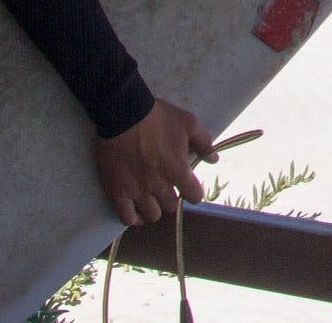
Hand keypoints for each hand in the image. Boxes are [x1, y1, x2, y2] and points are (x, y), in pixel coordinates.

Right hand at [93, 98, 214, 226]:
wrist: (123, 113)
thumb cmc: (158, 117)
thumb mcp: (188, 123)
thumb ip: (204, 142)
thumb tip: (214, 160)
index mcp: (178, 171)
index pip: (194, 196)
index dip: (193, 192)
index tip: (188, 187)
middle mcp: (159, 185)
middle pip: (171, 206)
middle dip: (171, 198)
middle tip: (166, 188)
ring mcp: (137, 191)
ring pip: (152, 215)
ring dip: (154, 208)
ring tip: (151, 199)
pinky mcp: (117, 192)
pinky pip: (126, 218)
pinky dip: (133, 218)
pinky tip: (135, 212)